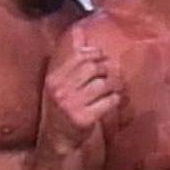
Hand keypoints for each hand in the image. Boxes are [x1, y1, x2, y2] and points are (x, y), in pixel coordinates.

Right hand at [42, 30, 120, 151]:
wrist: (57, 140)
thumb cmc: (63, 106)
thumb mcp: (60, 80)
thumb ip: (70, 56)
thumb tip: (77, 29)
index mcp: (54, 78)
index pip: (80, 56)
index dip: (96, 54)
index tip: (102, 59)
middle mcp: (60, 90)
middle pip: (93, 68)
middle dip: (107, 69)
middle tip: (110, 75)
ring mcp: (71, 105)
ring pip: (103, 84)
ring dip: (113, 85)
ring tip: (113, 89)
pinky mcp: (84, 119)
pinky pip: (109, 101)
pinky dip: (115, 100)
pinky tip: (112, 102)